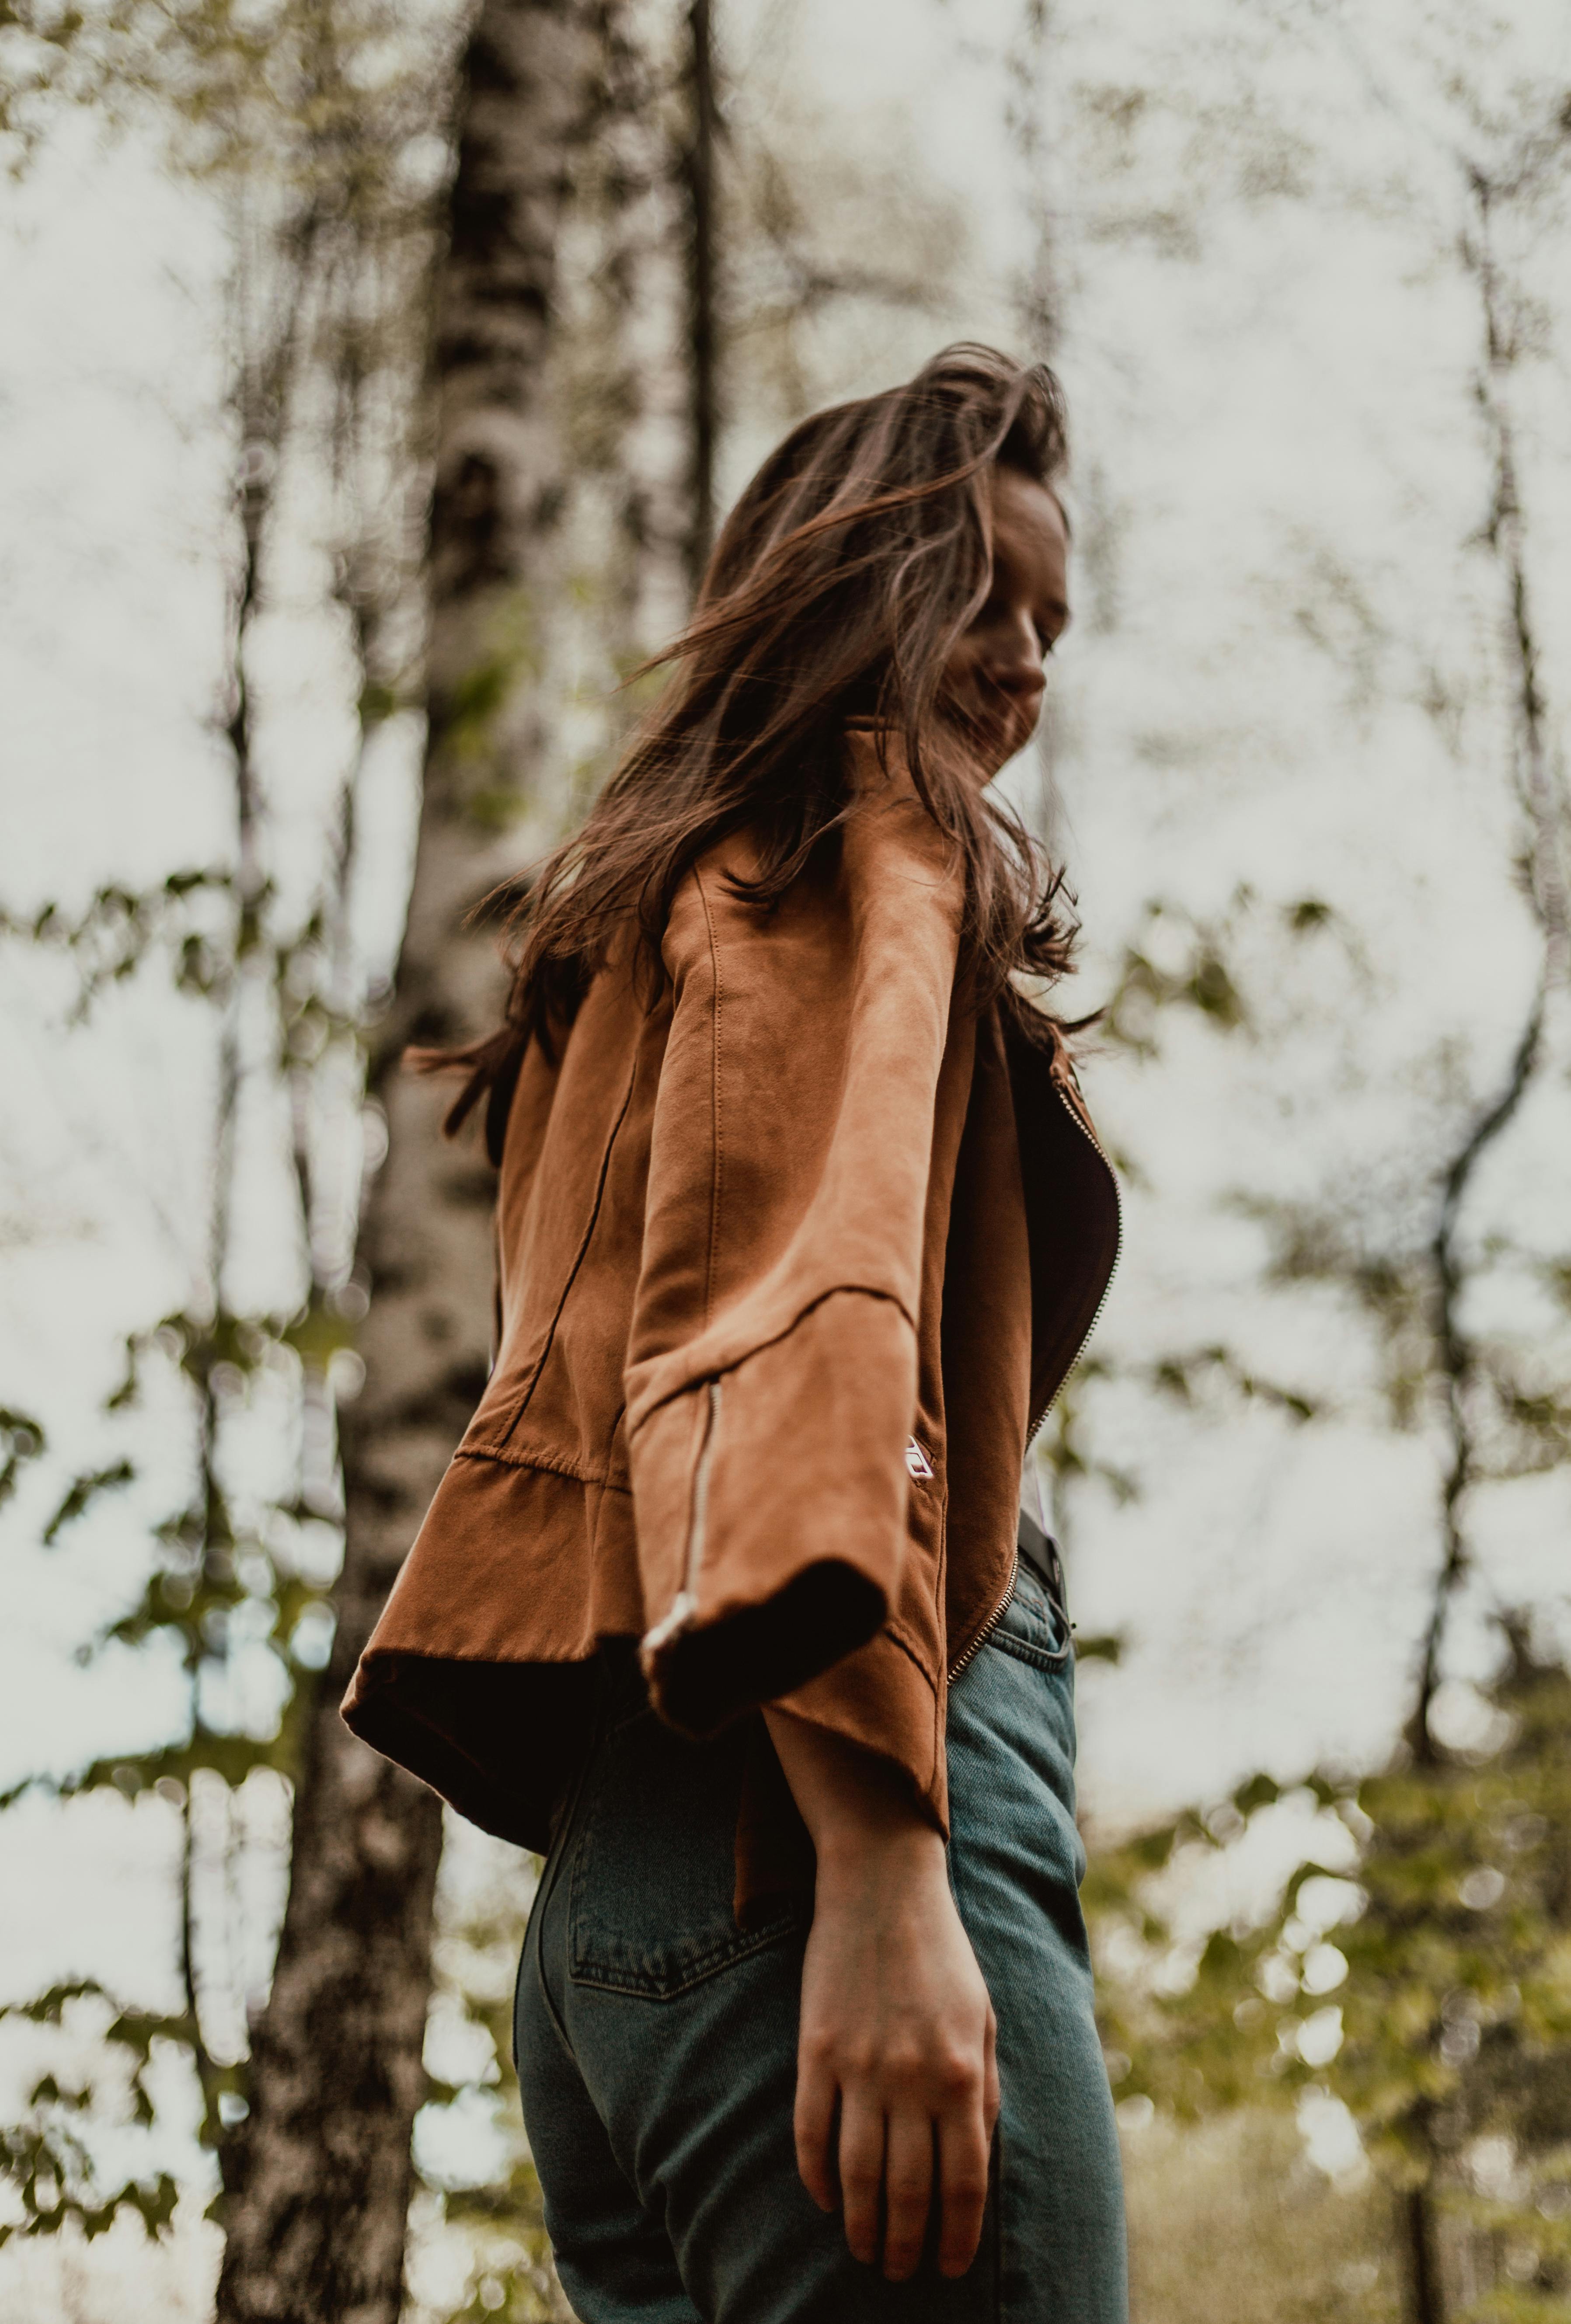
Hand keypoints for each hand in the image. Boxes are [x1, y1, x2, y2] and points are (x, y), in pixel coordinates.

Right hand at [764, 1712, 998, 2280]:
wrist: (882, 1887)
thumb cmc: (943, 1954)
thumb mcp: (983, 2018)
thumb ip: (983, 2088)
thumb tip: (978, 2155)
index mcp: (961, 2074)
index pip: (964, 2184)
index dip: (958, 2236)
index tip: (950, 2267)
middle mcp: (911, 2079)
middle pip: (908, 2191)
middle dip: (908, 2244)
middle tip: (902, 2270)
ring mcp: (858, 2067)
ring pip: (857, 2174)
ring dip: (863, 2225)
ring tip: (866, 2250)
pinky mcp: (815, 2051)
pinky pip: (810, 2131)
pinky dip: (815, 2176)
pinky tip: (824, 2200)